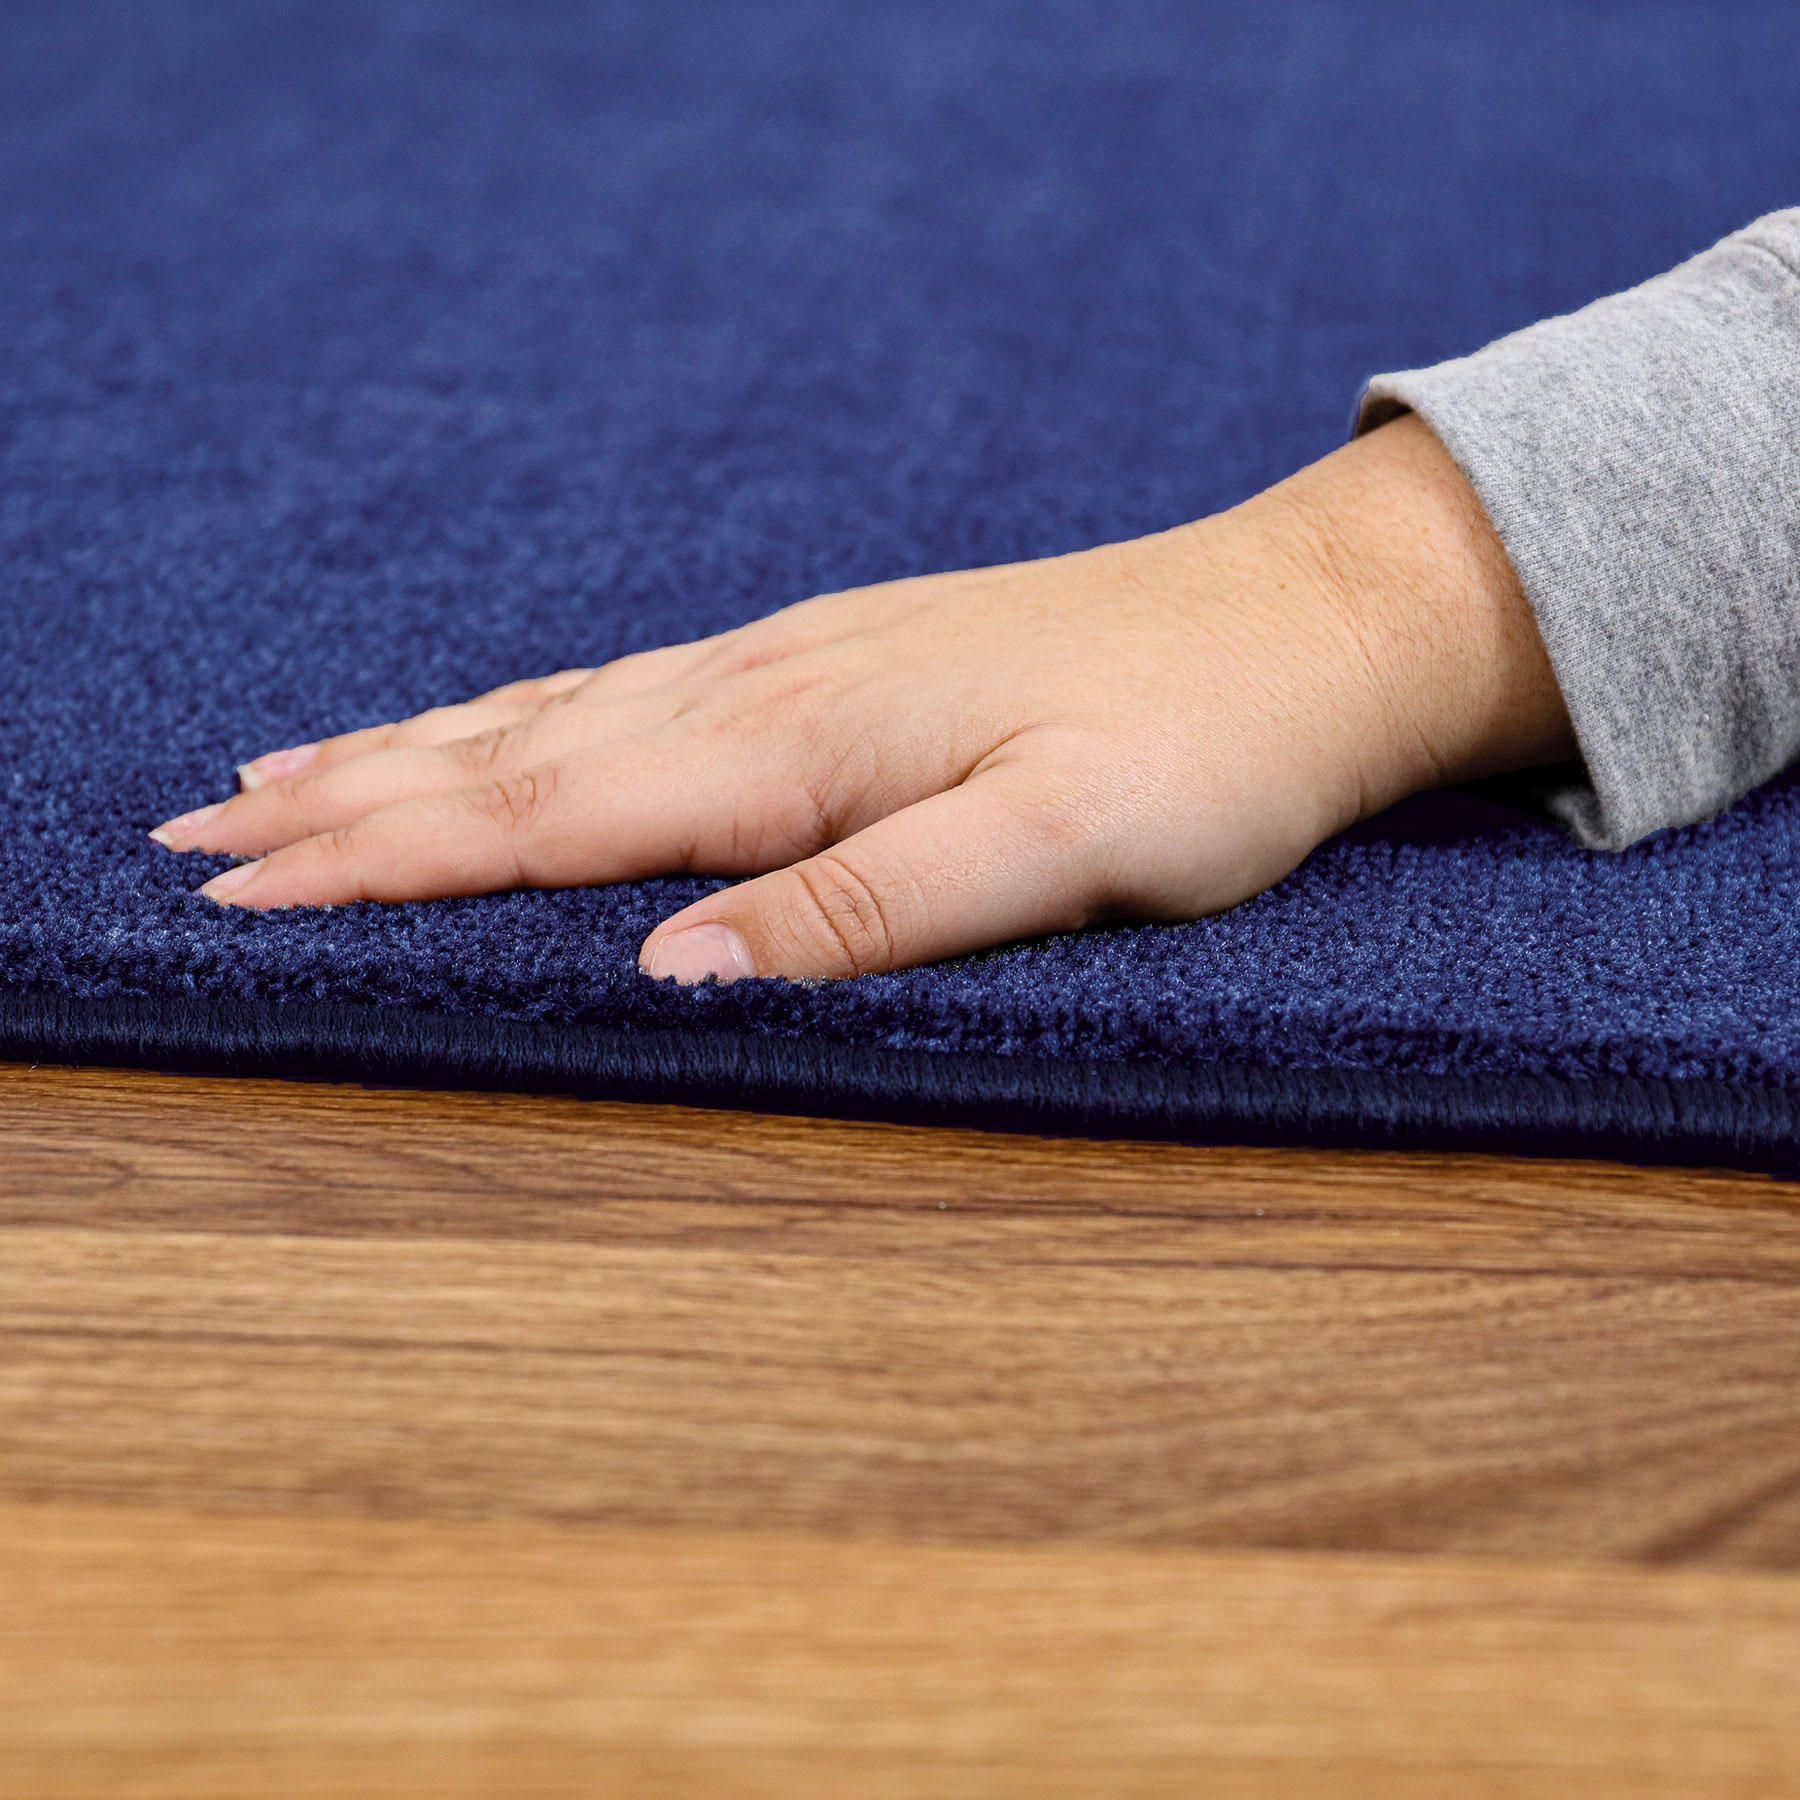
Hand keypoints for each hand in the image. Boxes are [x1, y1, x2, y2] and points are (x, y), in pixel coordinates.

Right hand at [149, 416, 1574, 982]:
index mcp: (804, 748)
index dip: (387, 858)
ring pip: (558, 710)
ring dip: (409, 750)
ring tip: (285, 776)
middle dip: (346, 802)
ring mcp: (799, 663)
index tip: (247, 892)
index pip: (549, 815)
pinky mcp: (837, 660)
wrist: (1302, 625)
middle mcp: (773, 689)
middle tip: (199, 839)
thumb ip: (866, 908)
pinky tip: (498, 720)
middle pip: (514, 752)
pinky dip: (528, 713)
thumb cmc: (1202, 747)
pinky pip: (635, 686)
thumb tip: (670, 967)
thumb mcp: (1060, 850)